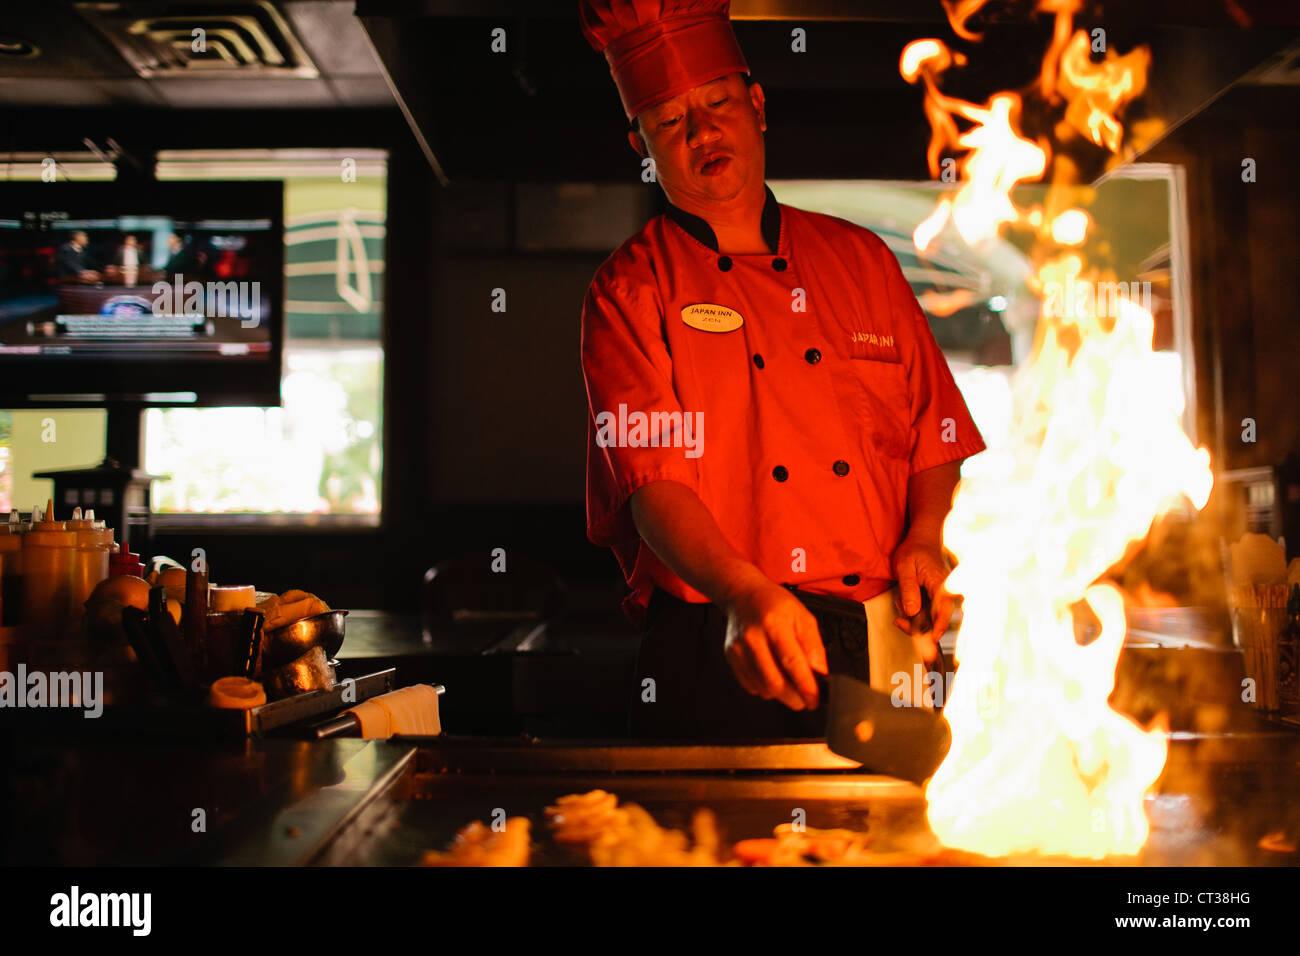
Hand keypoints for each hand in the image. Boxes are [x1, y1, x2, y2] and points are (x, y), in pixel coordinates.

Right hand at [722, 578, 827, 710]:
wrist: (743, 594)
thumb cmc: (775, 604)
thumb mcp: (802, 616)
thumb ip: (813, 645)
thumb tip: (821, 673)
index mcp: (774, 624)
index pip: (791, 663)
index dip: (805, 686)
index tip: (814, 699)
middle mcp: (753, 637)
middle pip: (774, 682)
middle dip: (794, 698)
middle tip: (806, 699)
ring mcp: (738, 649)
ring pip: (763, 688)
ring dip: (781, 694)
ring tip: (791, 684)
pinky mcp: (731, 658)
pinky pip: (751, 686)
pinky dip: (766, 688)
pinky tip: (774, 675)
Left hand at [891, 535, 957, 661]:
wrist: (921, 541)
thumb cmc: (914, 551)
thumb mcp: (905, 568)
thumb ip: (909, 589)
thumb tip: (912, 612)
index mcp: (941, 584)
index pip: (944, 611)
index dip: (938, 628)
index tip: (931, 640)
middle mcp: (944, 593)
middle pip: (936, 619)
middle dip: (918, 627)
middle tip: (899, 623)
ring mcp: (939, 597)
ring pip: (929, 618)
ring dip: (912, 619)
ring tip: (899, 602)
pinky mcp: (934, 599)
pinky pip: (925, 612)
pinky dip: (913, 613)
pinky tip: (902, 602)